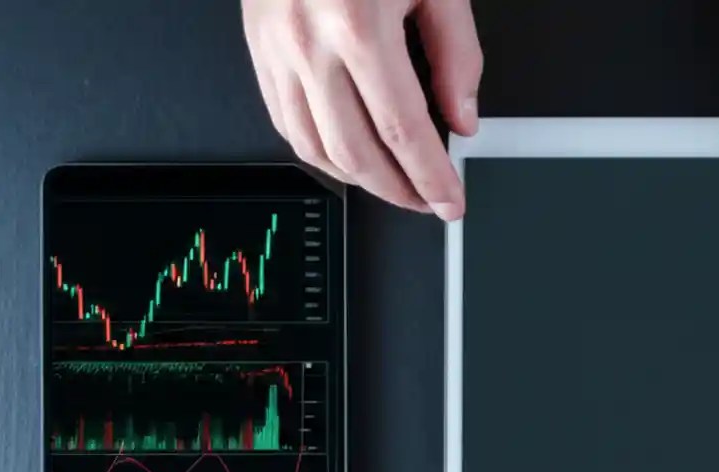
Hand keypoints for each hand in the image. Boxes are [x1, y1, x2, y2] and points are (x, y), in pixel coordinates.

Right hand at [242, 0, 481, 219]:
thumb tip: (462, 117)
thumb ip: (456, 54)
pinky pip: (283, 119)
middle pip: (355, 151)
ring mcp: (275, 45)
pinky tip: (348, 156)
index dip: (430, 176)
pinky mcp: (256, 44)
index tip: (450, 200)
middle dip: (397, 190)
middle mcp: (309, 41)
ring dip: (358, 179)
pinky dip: (318, 150)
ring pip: (313, 146)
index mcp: (359, 23)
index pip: (403, 129)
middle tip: (427, 201)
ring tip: (393, 184)